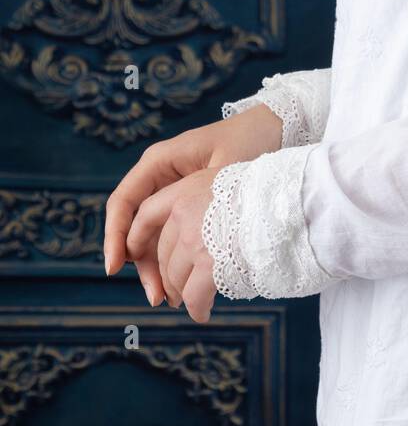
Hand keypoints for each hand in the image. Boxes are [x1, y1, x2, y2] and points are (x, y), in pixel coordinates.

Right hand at [103, 105, 280, 305]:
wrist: (275, 127)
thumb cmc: (249, 141)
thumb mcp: (224, 169)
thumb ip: (200, 201)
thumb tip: (181, 244)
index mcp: (159, 162)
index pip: (123, 203)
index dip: (115, 237)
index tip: (114, 267)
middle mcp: (158, 177)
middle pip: (134, 225)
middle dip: (139, 263)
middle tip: (155, 296)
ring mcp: (171, 192)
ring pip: (150, 234)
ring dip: (155, 266)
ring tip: (167, 298)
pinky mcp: (186, 205)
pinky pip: (169, 234)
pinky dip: (171, 258)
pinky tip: (180, 284)